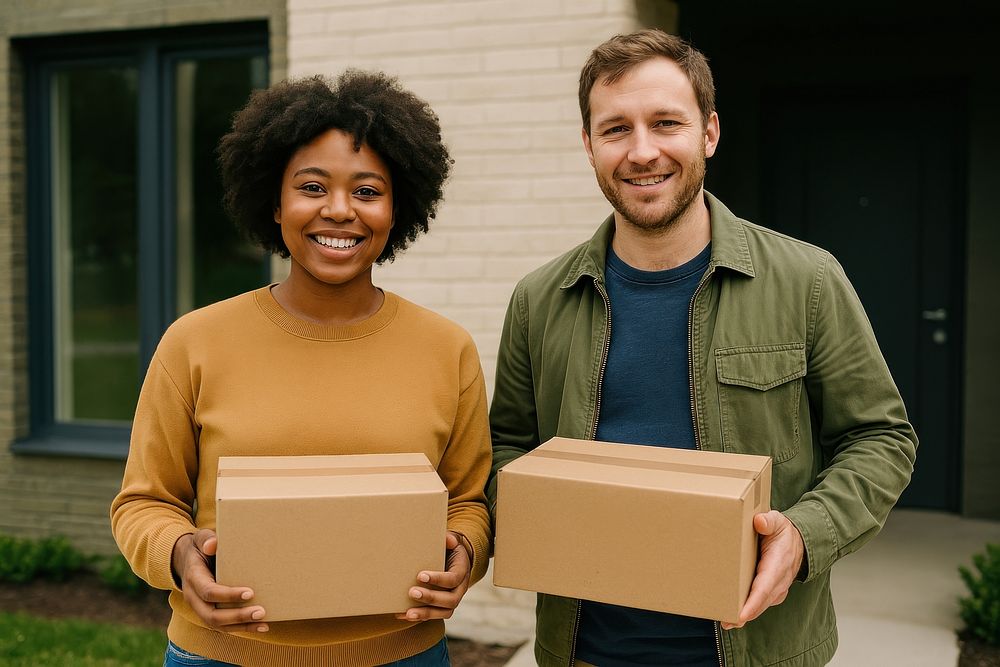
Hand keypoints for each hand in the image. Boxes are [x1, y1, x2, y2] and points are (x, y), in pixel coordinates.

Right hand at [172, 529, 268, 632]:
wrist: (186, 560)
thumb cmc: (199, 547)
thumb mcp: (200, 539)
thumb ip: (206, 539)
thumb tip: (213, 545)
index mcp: (193, 578)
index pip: (209, 592)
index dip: (228, 595)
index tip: (250, 593)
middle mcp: (193, 597)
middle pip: (212, 615)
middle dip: (237, 616)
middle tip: (260, 612)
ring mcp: (199, 608)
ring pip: (217, 625)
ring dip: (241, 626)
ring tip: (263, 623)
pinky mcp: (208, 613)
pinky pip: (223, 626)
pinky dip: (241, 628)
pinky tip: (261, 626)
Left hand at [396, 531, 471, 621]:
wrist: (454, 561)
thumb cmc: (450, 550)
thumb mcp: (452, 541)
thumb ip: (450, 539)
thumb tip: (448, 539)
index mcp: (462, 571)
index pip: (453, 578)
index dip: (438, 579)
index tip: (420, 575)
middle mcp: (460, 589)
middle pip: (450, 599)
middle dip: (430, 597)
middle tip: (412, 592)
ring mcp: (453, 600)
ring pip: (444, 612)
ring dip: (425, 613)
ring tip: (408, 613)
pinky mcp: (444, 608)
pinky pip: (434, 616)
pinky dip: (419, 617)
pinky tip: (403, 615)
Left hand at [722, 510, 803, 629]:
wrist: (798, 543)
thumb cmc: (783, 533)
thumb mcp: (777, 521)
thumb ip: (769, 521)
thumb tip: (759, 522)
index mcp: (778, 563)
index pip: (765, 587)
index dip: (753, 602)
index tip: (741, 614)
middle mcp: (778, 581)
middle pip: (760, 602)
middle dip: (744, 614)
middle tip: (725, 621)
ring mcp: (776, 589)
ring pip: (759, 606)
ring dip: (744, 616)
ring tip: (725, 621)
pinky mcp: (771, 593)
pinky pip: (759, 604)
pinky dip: (747, 611)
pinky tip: (732, 615)